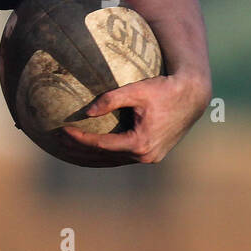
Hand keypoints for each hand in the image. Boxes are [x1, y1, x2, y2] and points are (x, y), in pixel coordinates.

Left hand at [59, 73, 209, 164]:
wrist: (192, 96)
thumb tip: (86, 112)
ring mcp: (149, 158)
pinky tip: (88, 149)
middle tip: (58, 139)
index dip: (80, 138)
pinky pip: (121, 158)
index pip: (101, 145)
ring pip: (112, 161)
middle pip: (103, 157)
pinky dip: (104, 155)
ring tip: (67, 146)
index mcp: (140, 142)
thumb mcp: (137, 90)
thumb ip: (110, 99)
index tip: (63, 130)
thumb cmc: (165, 90)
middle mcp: (145, 155)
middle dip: (79, 149)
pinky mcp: (152, 155)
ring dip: (89, 156)